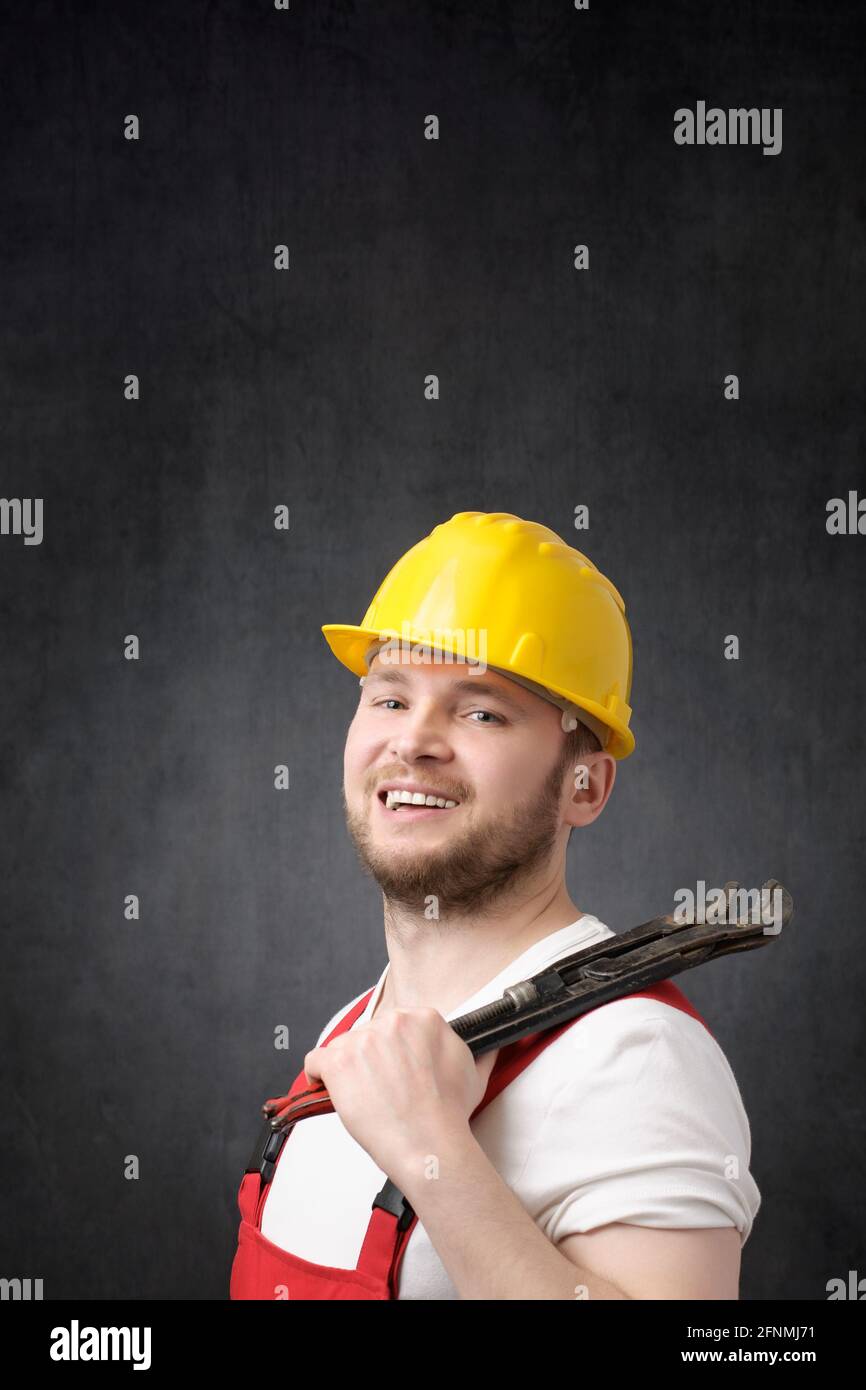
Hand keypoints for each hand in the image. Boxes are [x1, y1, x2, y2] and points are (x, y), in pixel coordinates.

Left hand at [302, 1007, 498, 1182]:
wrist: (429, 1144)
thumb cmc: (449, 1114)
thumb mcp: (474, 1072)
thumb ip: (477, 1051)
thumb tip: (489, 1044)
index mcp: (423, 1019)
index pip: (396, 1026)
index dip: (394, 1051)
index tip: (396, 1071)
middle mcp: (392, 1022)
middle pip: (369, 1034)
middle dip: (372, 1058)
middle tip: (382, 1088)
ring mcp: (363, 1040)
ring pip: (344, 1047)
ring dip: (349, 1069)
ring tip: (364, 1096)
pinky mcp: (338, 1061)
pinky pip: (315, 1060)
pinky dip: (318, 1075)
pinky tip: (328, 1089)